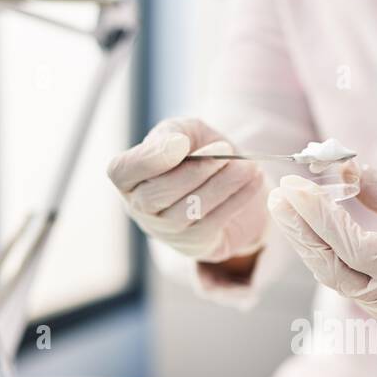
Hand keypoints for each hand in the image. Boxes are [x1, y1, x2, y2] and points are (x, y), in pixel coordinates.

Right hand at [106, 117, 269, 263]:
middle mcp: (140, 208)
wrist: (228, 181)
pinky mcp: (194, 243)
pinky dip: (236, 199)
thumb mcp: (185, 132)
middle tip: (225, 151)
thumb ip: (174, 132)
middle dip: (195, 171)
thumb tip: (173, 145)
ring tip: (247, 165)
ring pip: (188, 211)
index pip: (122, 172)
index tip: (181, 143)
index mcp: (129, 178)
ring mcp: (166, 231)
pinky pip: (214, 222)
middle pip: (157, 196)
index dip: (149, 159)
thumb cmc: (196, 153)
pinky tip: (254, 180)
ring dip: (222, 185)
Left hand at [268, 167, 376, 347]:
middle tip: (278, 194)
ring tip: (283, 205)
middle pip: (330, 266)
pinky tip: (303, 225)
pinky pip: (338, 275)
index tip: (296, 189)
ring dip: (304, 239)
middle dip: (301, 229)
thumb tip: (348, 167)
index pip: (353, 246)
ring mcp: (376, 305)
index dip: (321, 218)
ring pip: (329, 273)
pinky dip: (319, 249)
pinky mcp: (371, 302)